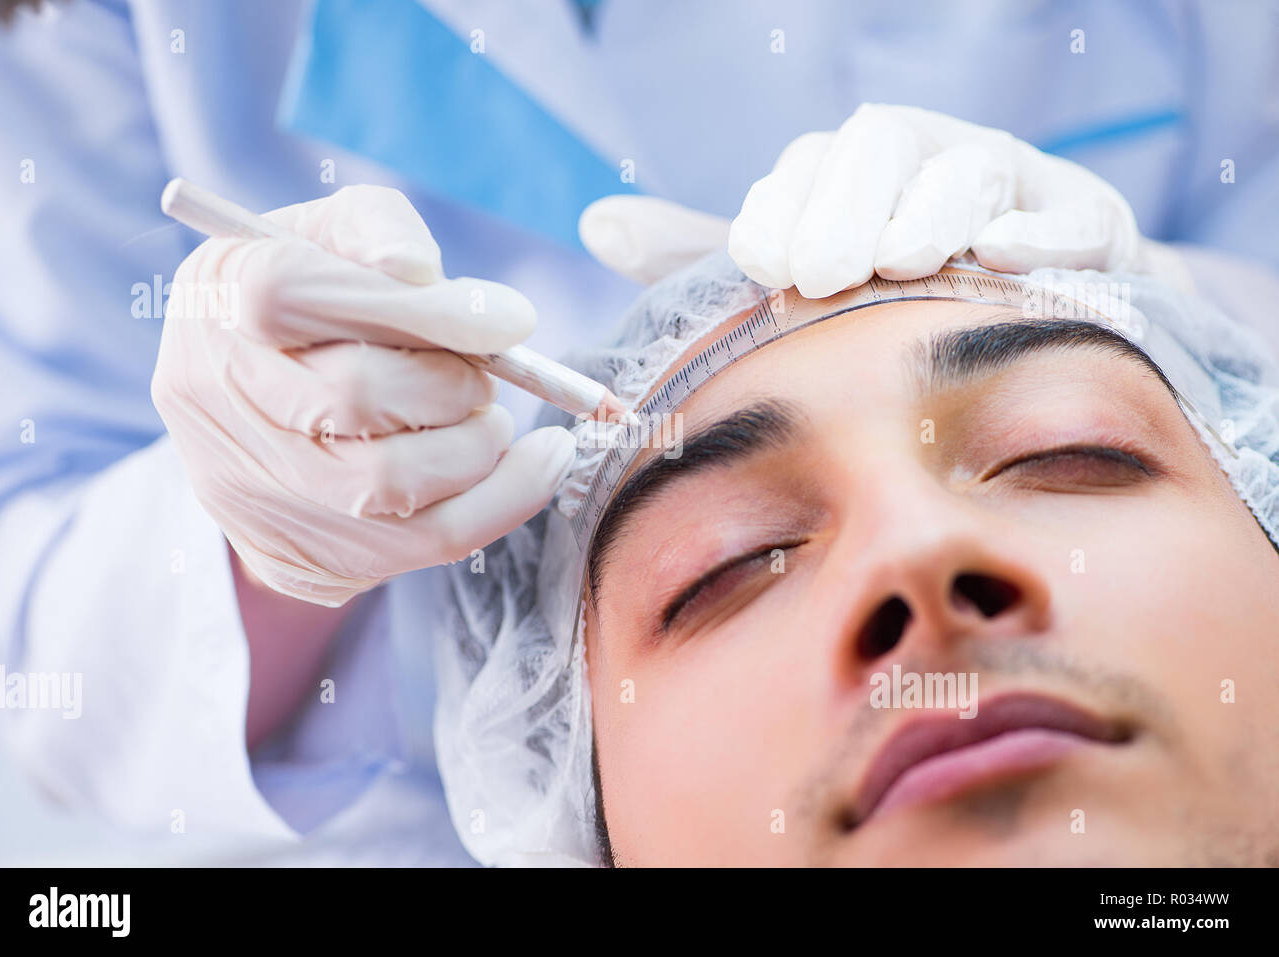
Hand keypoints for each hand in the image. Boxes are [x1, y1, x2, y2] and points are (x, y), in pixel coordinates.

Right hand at [152, 185, 575, 606]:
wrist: (257, 413)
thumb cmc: (316, 302)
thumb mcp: (330, 235)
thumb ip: (376, 229)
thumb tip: (419, 272)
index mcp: (217, 298)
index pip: (295, 292)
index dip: (417, 308)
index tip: (510, 319)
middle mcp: (214, 401)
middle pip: (354, 395)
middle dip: (451, 384)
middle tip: (484, 374)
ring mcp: (252, 490)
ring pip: (392, 482)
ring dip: (477, 446)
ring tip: (488, 421)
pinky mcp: (300, 556)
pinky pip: (424, 541)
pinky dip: (503, 501)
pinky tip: (536, 466)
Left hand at [581, 104, 1147, 297]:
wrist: (1030, 318)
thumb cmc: (888, 296)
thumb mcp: (793, 271)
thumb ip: (702, 253)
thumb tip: (595, 225)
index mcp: (854, 170)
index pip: (809, 167)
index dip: (781, 208)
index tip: (755, 263)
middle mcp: (927, 161)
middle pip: (884, 149)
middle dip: (848, 205)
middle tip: (821, 272)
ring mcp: (1007, 183)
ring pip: (970, 172)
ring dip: (932, 210)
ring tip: (901, 260)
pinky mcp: (1083, 218)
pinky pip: (1068, 214)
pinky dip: (1038, 233)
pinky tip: (1001, 257)